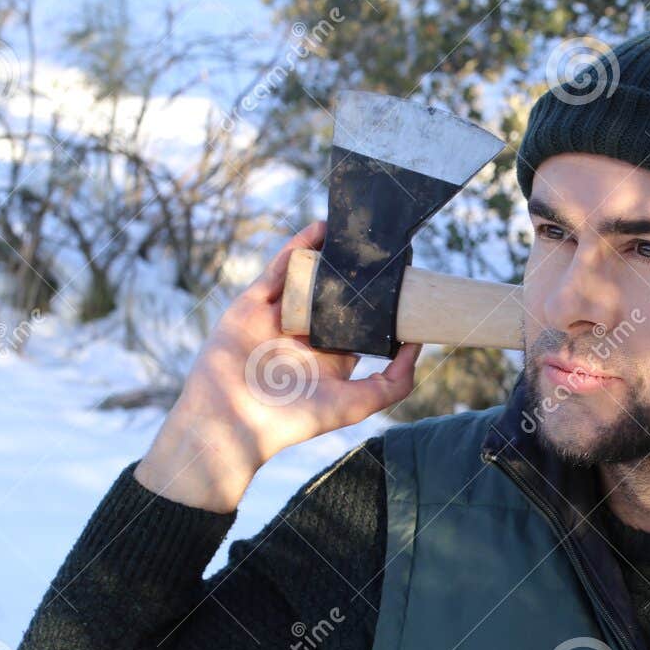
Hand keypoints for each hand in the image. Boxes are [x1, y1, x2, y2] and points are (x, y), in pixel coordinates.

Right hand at [135, 221, 419, 511]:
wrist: (233, 420)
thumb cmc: (295, 418)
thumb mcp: (358, 404)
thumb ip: (394, 382)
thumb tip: (417, 346)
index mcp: (329, 359)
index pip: (359, 323)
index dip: (378, 302)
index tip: (402, 279)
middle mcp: (304, 336)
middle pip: (333, 295)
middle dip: (353, 273)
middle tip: (380, 248)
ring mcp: (277, 318)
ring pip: (306, 278)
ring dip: (327, 254)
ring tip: (354, 232)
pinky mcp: (252, 305)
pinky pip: (277, 270)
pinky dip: (298, 248)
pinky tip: (320, 230)